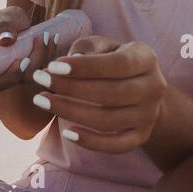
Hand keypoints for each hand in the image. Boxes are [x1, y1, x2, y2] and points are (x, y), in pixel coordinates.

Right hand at [0, 7, 64, 100]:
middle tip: (28, 55)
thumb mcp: (4, 16)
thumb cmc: (8, 19)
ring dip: (37, 60)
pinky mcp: (27, 76)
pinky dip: (47, 58)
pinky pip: (38, 75)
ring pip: (21, 80)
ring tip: (46, 36)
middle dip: (14, 73)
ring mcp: (10, 76)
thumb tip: (6, 40)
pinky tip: (53, 40)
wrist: (25, 24)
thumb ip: (4, 25)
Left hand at [27, 36, 165, 153]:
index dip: (84, 67)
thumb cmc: (114, 61)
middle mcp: (153, 87)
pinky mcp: (141, 136)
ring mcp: (149, 114)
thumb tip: (63, 67)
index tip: (53, 66)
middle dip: (70, 88)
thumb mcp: (104, 46)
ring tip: (41, 101)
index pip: (117, 64)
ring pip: (108, 120)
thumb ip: (86, 49)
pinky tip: (67, 133)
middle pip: (110, 94)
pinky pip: (116, 146)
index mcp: (146, 58)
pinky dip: (91, 143)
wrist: (143, 88)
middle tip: (39, 80)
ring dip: (70, 112)